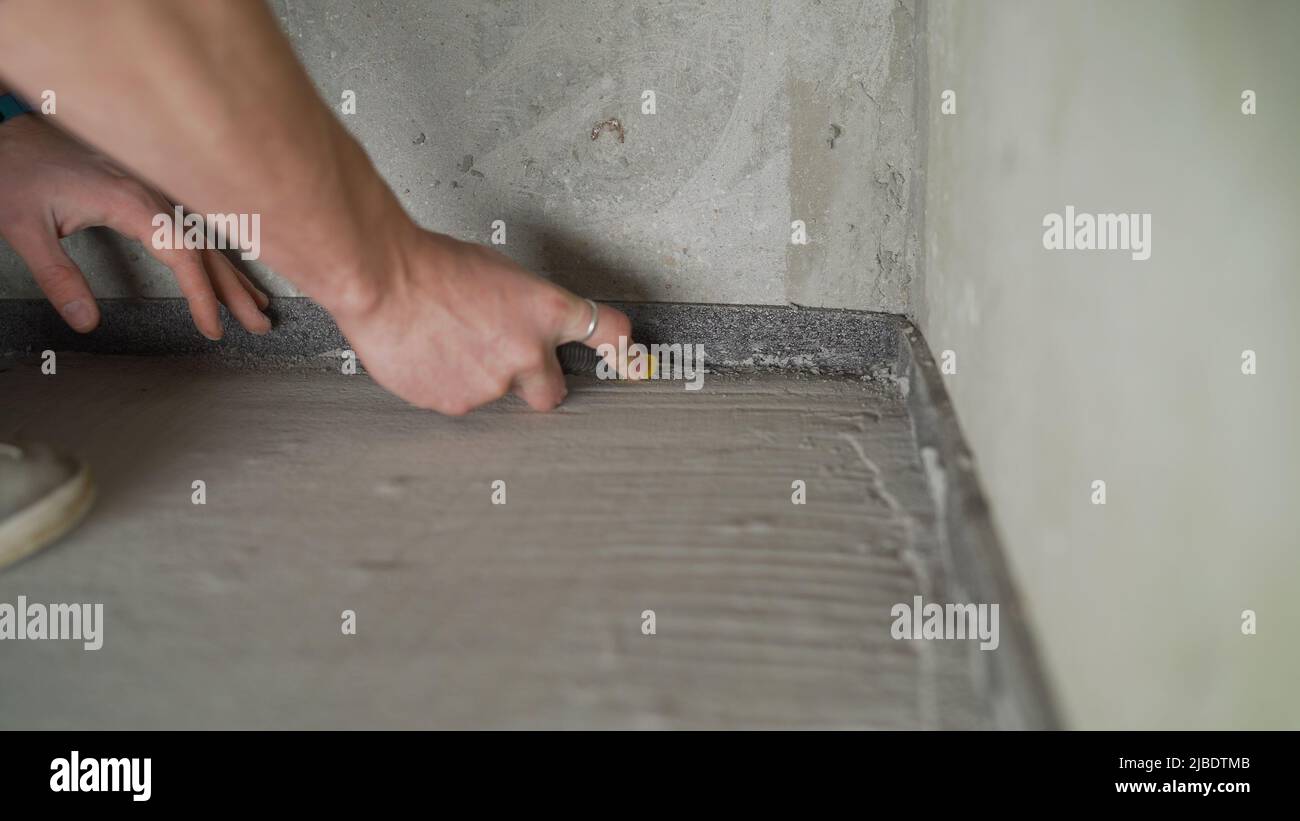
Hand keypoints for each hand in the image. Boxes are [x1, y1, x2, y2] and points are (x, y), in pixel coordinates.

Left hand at [0, 115, 268, 338]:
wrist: (8, 124)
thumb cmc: (15, 170)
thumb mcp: (23, 226)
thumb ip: (57, 276)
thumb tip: (85, 321)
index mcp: (131, 202)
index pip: (184, 257)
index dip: (202, 296)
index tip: (212, 329)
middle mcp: (152, 193)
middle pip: (208, 249)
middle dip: (236, 291)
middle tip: (260, 326)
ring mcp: (155, 189)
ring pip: (206, 237)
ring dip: (234, 274)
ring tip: (258, 307)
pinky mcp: (149, 189)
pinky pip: (194, 225)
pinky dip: (216, 253)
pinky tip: (228, 269)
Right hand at [332, 230, 632, 414]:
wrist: (383, 279)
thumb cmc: (432, 265)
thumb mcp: (497, 272)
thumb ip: (521, 306)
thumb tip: (523, 324)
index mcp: (546, 311)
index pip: (609, 334)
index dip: (620, 350)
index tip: (627, 360)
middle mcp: (527, 353)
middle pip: (554, 393)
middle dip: (538, 384)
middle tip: (512, 365)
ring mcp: (492, 385)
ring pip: (495, 393)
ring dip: (479, 375)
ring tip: (447, 341)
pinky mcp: (456, 403)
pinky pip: (458, 398)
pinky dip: (447, 382)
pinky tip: (429, 353)